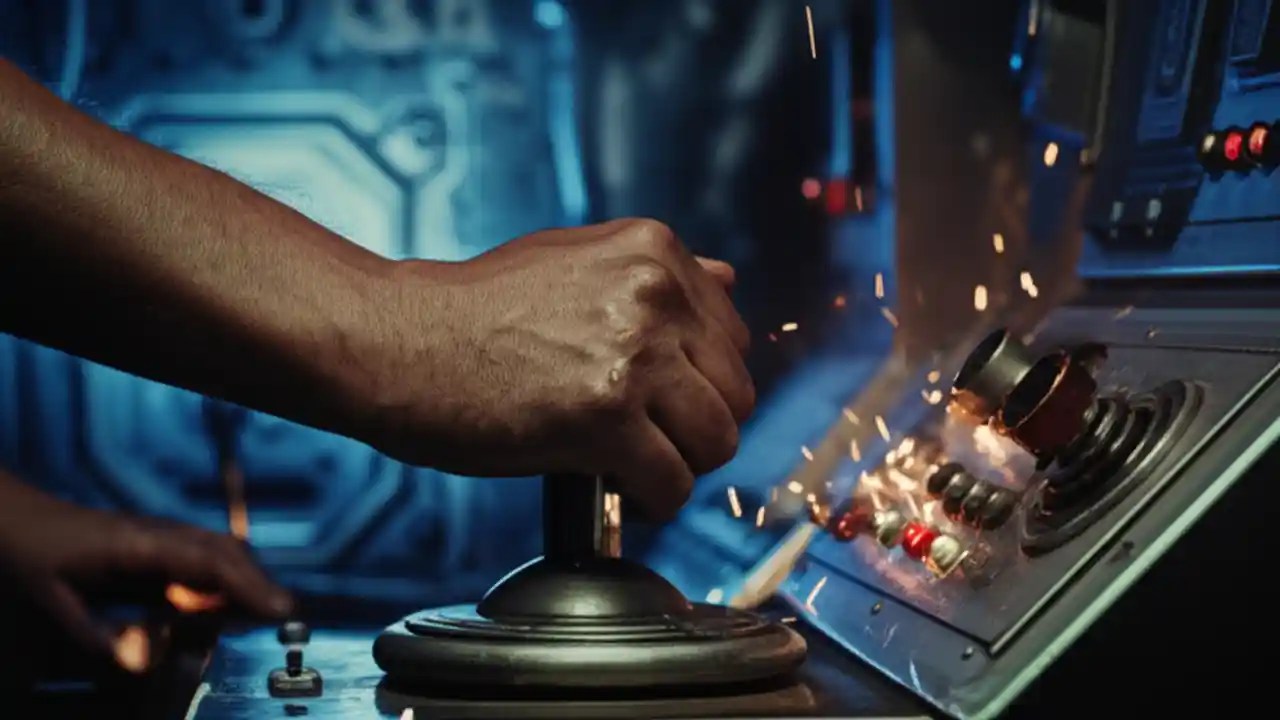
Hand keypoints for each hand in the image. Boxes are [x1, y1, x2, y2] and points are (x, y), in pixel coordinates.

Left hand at [0, 472, 292, 662]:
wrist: (22, 517)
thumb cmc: (37, 556)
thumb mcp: (56, 602)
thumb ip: (97, 635)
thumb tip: (141, 661)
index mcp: (139, 544)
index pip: (208, 560)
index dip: (247, 584)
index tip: (278, 609)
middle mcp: (160, 532)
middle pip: (226, 551)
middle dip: (260, 582)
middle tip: (286, 618)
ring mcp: (162, 532)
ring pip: (220, 548)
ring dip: (247, 577)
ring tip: (266, 611)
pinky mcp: (159, 540)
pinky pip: (204, 553)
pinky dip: (227, 575)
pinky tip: (229, 600)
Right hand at [367, 218, 753, 519]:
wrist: (400, 341)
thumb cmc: (474, 308)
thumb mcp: (573, 258)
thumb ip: (655, 273)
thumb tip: (727, 280)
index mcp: (654, 251)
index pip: (733, 337)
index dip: (701, 383)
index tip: (664, 404)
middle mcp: (655, 294)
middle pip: (735, 393)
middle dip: (696, 429)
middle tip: (650, 442)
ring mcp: (633, 355)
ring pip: (717, 441)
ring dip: (680, 466)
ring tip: (635, 467)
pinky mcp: (605, 417)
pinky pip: (672, 483)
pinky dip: (651, 501)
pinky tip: (616, 489)